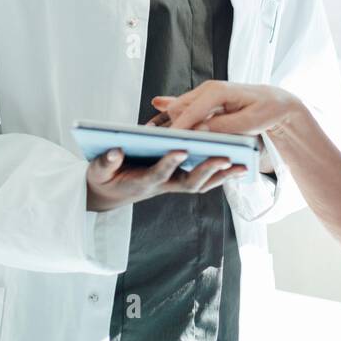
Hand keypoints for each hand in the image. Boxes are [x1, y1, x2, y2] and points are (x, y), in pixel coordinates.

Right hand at [85, 148, 246, 212]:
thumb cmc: (105, 177)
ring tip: (242, 163)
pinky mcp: (181, 181)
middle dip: (206, 170)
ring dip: (221, 175)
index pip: (157, 173)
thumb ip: (105, 162)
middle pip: (188, 182)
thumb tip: (114, 151)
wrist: (111, 191)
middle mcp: (163, 186)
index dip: (168, 163)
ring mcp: (174, 185)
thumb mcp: (98, 170)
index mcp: (142, 181)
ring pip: (201, 183)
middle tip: (224, 157)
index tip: (180, 149)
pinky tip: (238, 164)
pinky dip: (221, 174)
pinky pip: (205, 180)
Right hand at [150, 81, 309, 140]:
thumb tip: (201, 130)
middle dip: (173, 128)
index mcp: (218, 91)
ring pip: (179, 109)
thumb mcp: (250, 122)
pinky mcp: (206, 101)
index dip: (178, 129)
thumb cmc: (266, 110)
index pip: (190, 111)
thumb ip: (224, 127)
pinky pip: (187, 110)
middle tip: (166, 147)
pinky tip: (173, 128)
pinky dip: (182, 122)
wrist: (275, 101)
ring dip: (177, 126)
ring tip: (168, 142)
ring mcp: (206, 94)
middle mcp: (208, 89)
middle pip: (178, 109)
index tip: (168, 144)